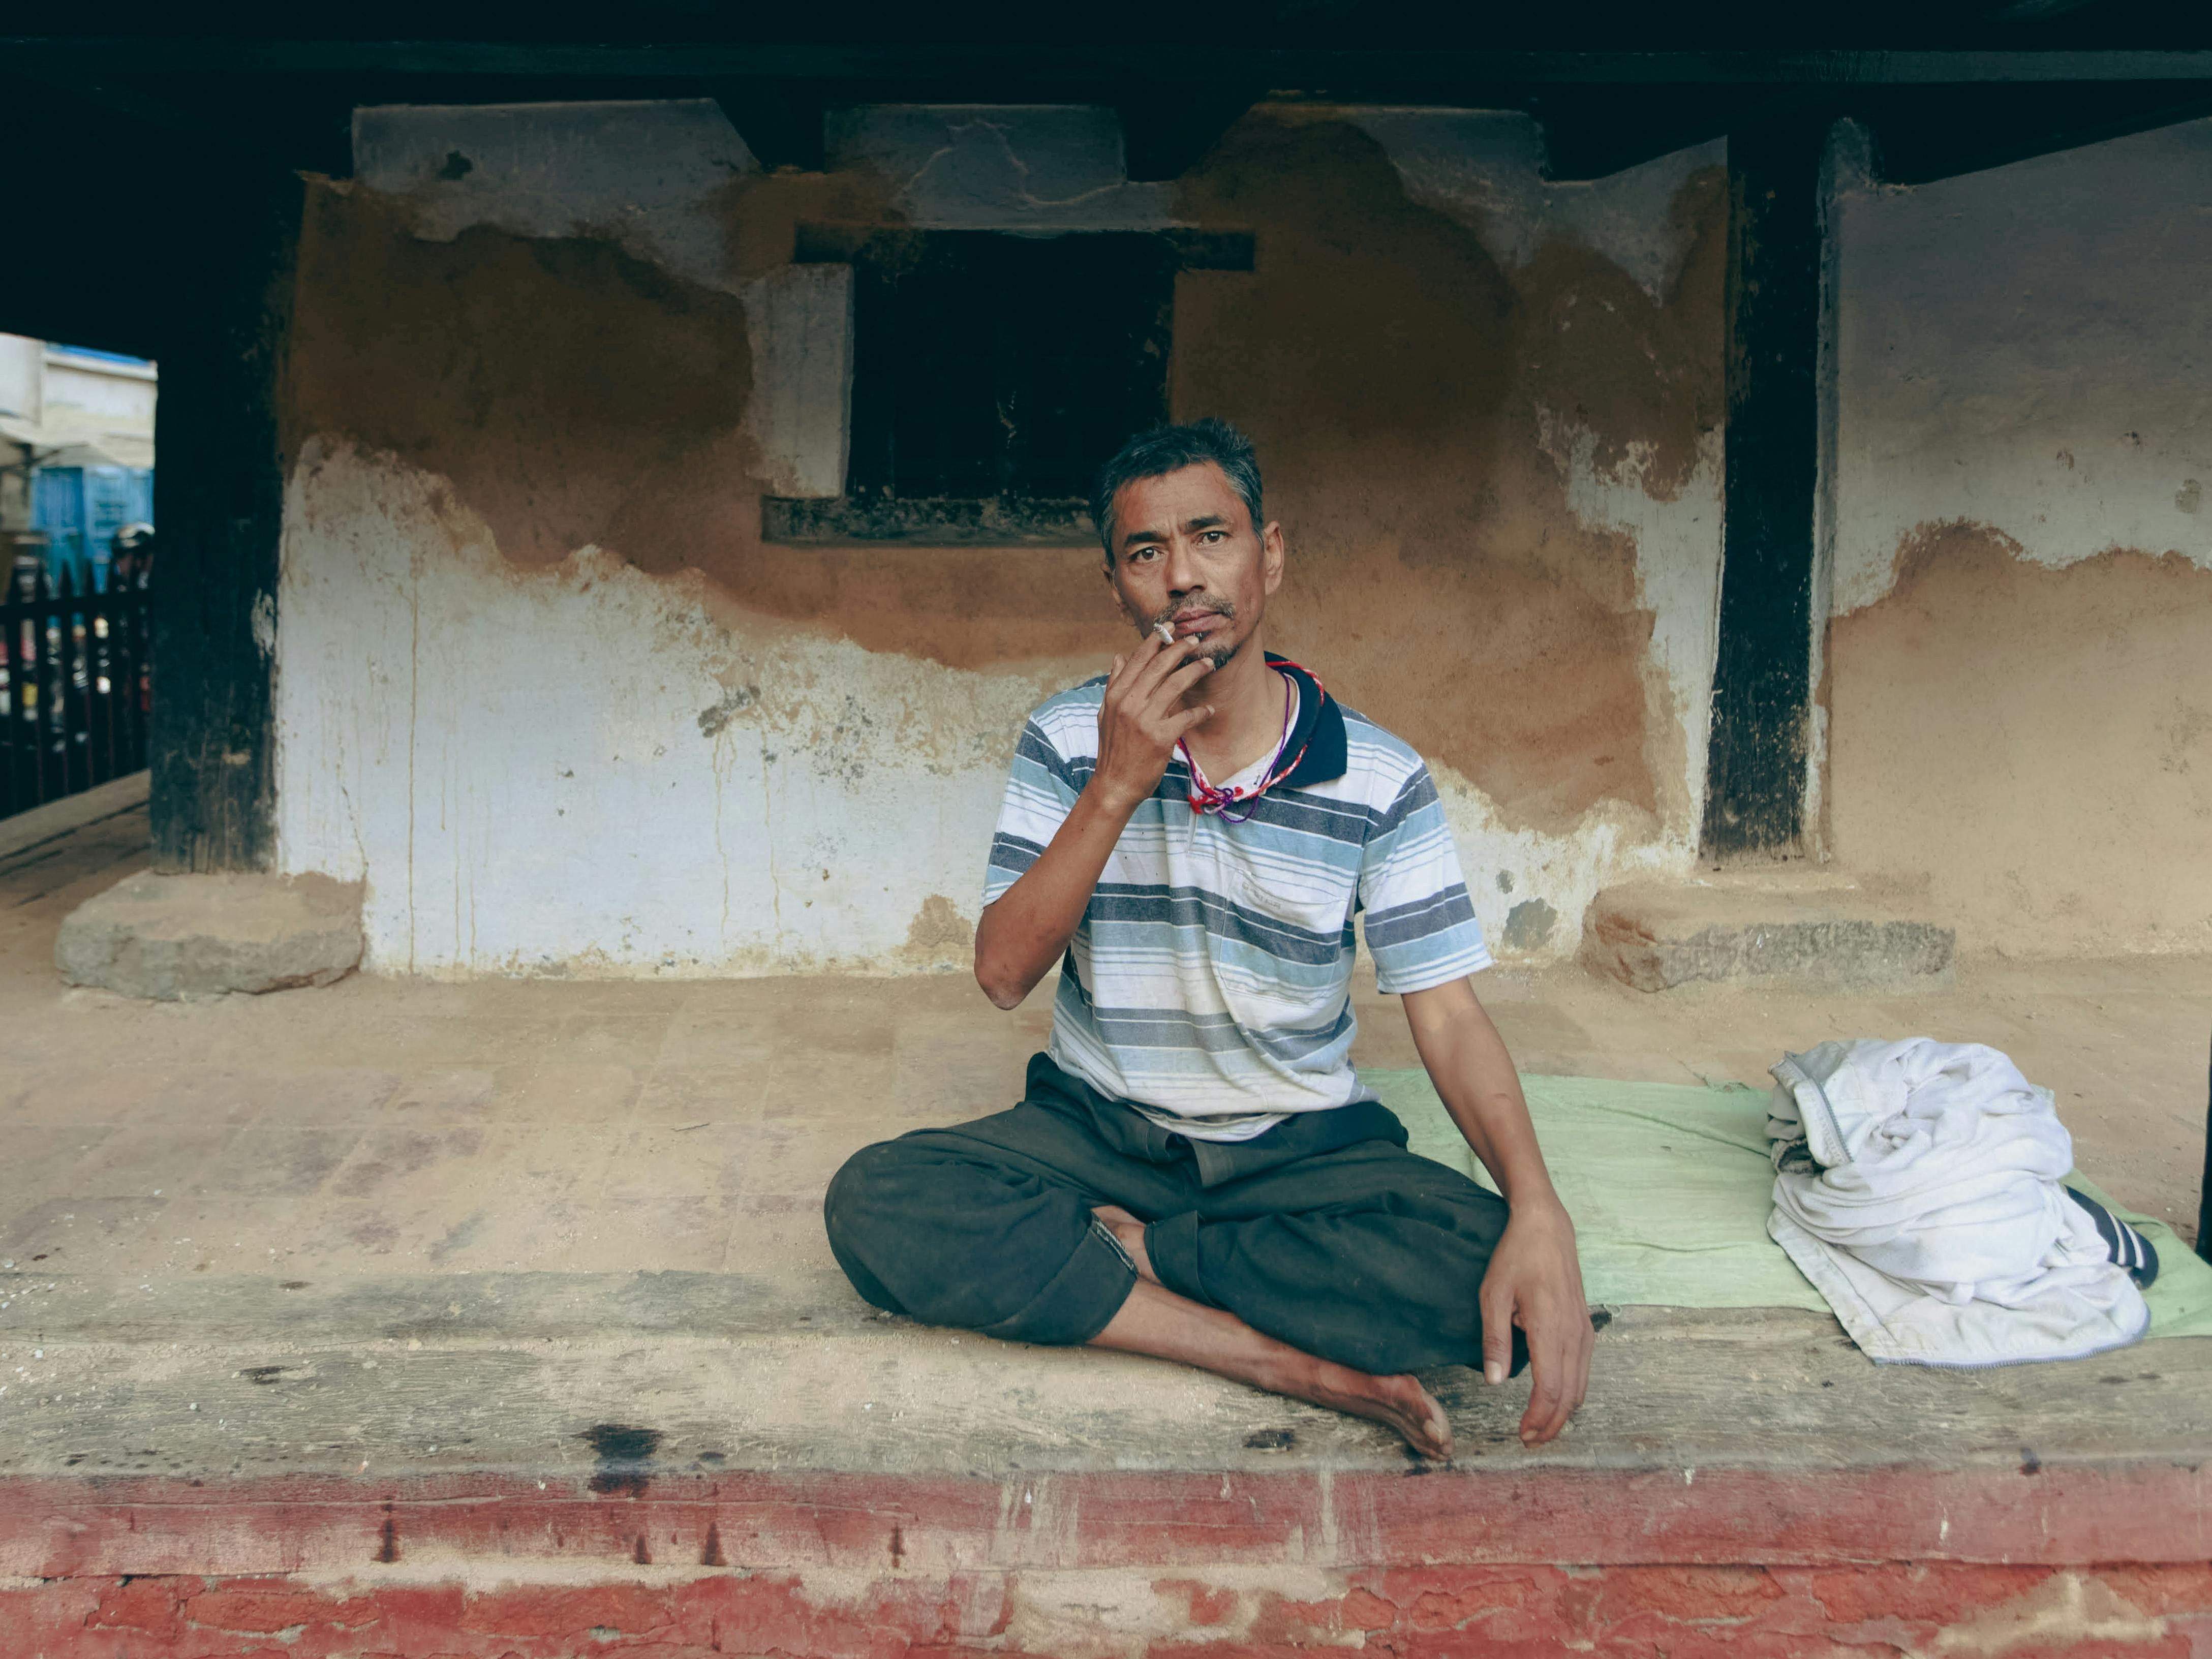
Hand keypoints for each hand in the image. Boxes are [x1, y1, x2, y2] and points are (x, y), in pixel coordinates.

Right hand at [1090, 630, 1215, 813]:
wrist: (1115, 784)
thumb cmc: (1113, 750)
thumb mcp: (1106, 714)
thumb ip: (1114, 684)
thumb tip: (1120, 657)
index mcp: (1116, 696)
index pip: (1138, 661)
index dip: (1155, 642)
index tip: (1169, 629)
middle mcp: (1129, 704)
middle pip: (1158, 667)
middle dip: (1178, 649)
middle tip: (1194, 640)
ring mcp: (1144, 720)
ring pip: (1174, 685)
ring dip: (1194, 672)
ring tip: (1208, 664)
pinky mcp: (1160, 738)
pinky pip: (1186, 717)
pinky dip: (1200, 711)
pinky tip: (1209, 709)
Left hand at [1478, 1198, 1591, 1445]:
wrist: (1546, 1227)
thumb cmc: (1515, 1258)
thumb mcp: (1493, 1295)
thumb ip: (1495, 1340)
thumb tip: (1494, 1382)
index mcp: (1549, 1328)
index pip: (1550, 1389)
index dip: (1537, 1417)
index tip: (1521, 1434)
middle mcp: (1573, 1334)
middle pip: (1569, 1395)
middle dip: (1551, 1424)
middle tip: (1529, 1441)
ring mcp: (1584, 1331)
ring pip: (1580, 1386)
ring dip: (1562, 1412)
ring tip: (1540, 1428)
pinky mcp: (1586, 1327)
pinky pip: (1583, 1370)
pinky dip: (1572, 1392)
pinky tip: (1556, 1400)